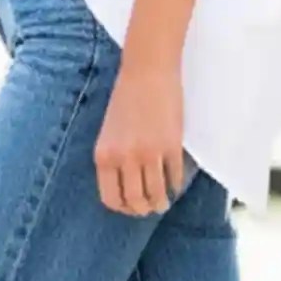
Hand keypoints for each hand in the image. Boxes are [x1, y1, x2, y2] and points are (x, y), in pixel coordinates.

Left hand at [94, 64, 185, 215]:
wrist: (147, 71)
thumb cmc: (126, 98)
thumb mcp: (109, 132)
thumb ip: (114, 159)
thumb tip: (124, 187)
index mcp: (104, 155)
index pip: (111, 198)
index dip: (123, 208)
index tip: (131, 208)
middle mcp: (124, 158)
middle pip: (135, 201)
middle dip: (143, 209)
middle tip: (150, 208)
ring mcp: (149, 154)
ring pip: (156, 194)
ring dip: (161, 202)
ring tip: (164, 203)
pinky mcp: (171, 147)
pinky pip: (174, 177)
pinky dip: (175, 186)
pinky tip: (175, 185)